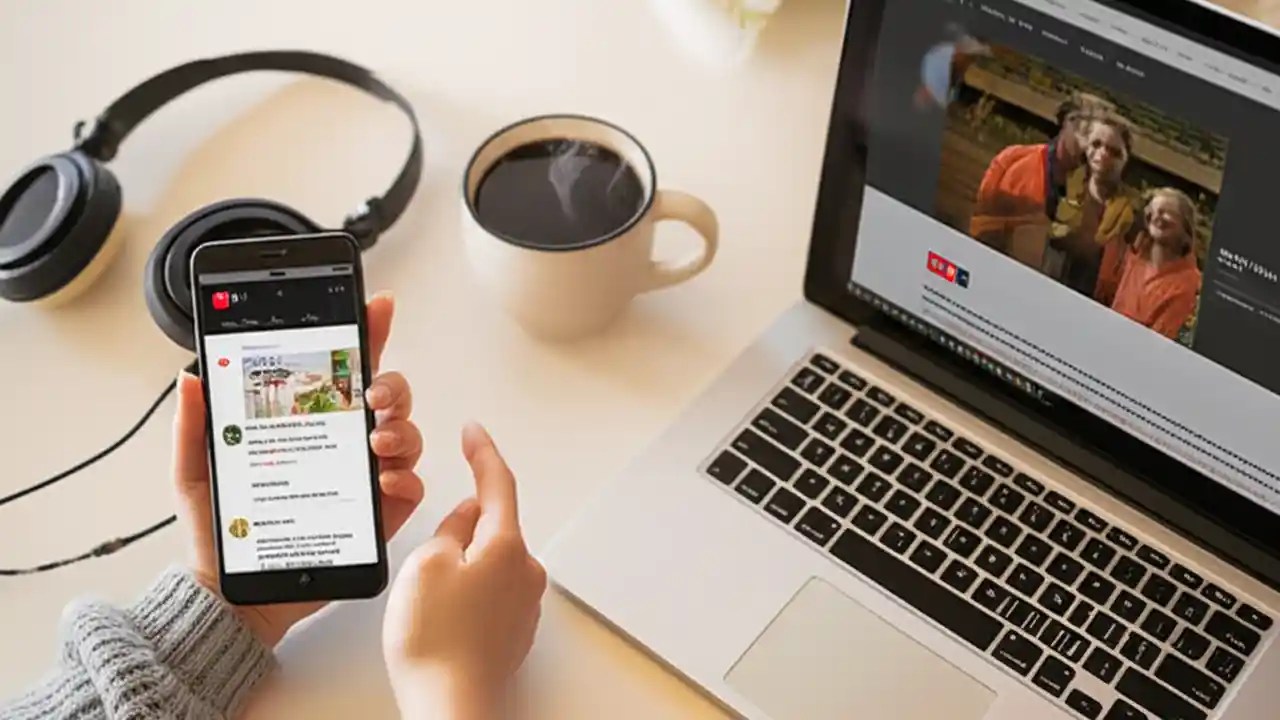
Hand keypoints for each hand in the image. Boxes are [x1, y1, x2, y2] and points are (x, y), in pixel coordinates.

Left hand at [171, 291, 425, 646]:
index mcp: (310, 422)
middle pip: (390, 397)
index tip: (378, 305)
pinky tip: (382, 478)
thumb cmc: (220, 532)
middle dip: (393, 384)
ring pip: (409, 436)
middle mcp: (346, 444)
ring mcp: (367, 479)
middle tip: (373, 394)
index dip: (367, 333)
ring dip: (402, 427)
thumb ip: (194, 424)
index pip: (345, 369)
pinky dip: (405, 477)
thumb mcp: (196, 471)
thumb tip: (191, 376)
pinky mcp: (380, 518)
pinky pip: (411, 487)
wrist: (233, 593)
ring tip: (376, 438)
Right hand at [382, 423, 546, 719]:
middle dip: (458, 530)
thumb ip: (449, 528)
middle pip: (492, 527)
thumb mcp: (426, 564)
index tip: (473, 431)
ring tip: (426, 605)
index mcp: (508, 545)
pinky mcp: (512, 631)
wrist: (450, 707)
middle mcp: (525, 572)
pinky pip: (487, 594)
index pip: (499, 483)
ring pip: (487, 563)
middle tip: (422, 563)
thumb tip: (465, 516)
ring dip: (459, 566)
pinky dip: (464, 595)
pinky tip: (440, 621)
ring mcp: (522, 604)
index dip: (483, 452)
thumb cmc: (436, 641)